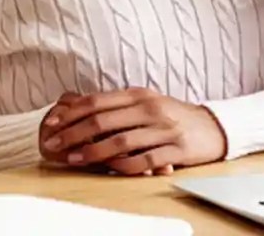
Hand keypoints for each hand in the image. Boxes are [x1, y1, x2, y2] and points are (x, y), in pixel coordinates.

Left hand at [39, 87, 227, 175]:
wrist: (212, 128)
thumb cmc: (171, 116)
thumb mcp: (146, 103)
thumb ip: (116, 106)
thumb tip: (75, 107)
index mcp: (139, 95)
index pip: (98, 102)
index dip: (71, 113)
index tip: (51, 124)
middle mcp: (150, 109)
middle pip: (104, 120)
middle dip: (74, 133)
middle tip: (53, 144)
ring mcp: (164, 129)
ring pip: (122, 141)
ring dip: (94, 152)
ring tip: (74, 159)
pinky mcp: (176, 149)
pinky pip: (145, 160)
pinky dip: (124, 165)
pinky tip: (110, 169)